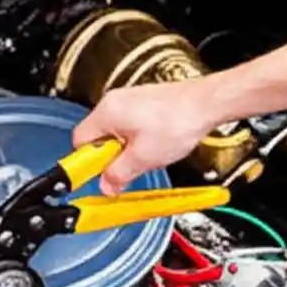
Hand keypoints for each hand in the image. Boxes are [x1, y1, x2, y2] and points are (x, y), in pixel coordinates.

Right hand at [72, 79, 226, 195]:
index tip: (96, 177)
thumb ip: (119, 175)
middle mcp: (114, 102)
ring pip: (115, 133)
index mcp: (107, 113)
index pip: (79, 142)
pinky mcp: (144, 103)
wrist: (207, 104)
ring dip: (126, 150)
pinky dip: (138, 140)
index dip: (86, 164)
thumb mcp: (143, 159)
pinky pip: (130, 126)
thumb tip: (107, 186)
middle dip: (110, 158)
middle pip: (97, 138)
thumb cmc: (179, 122)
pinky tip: (154, 147)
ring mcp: (129, 100)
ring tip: (145, 157)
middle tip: (126, 169)